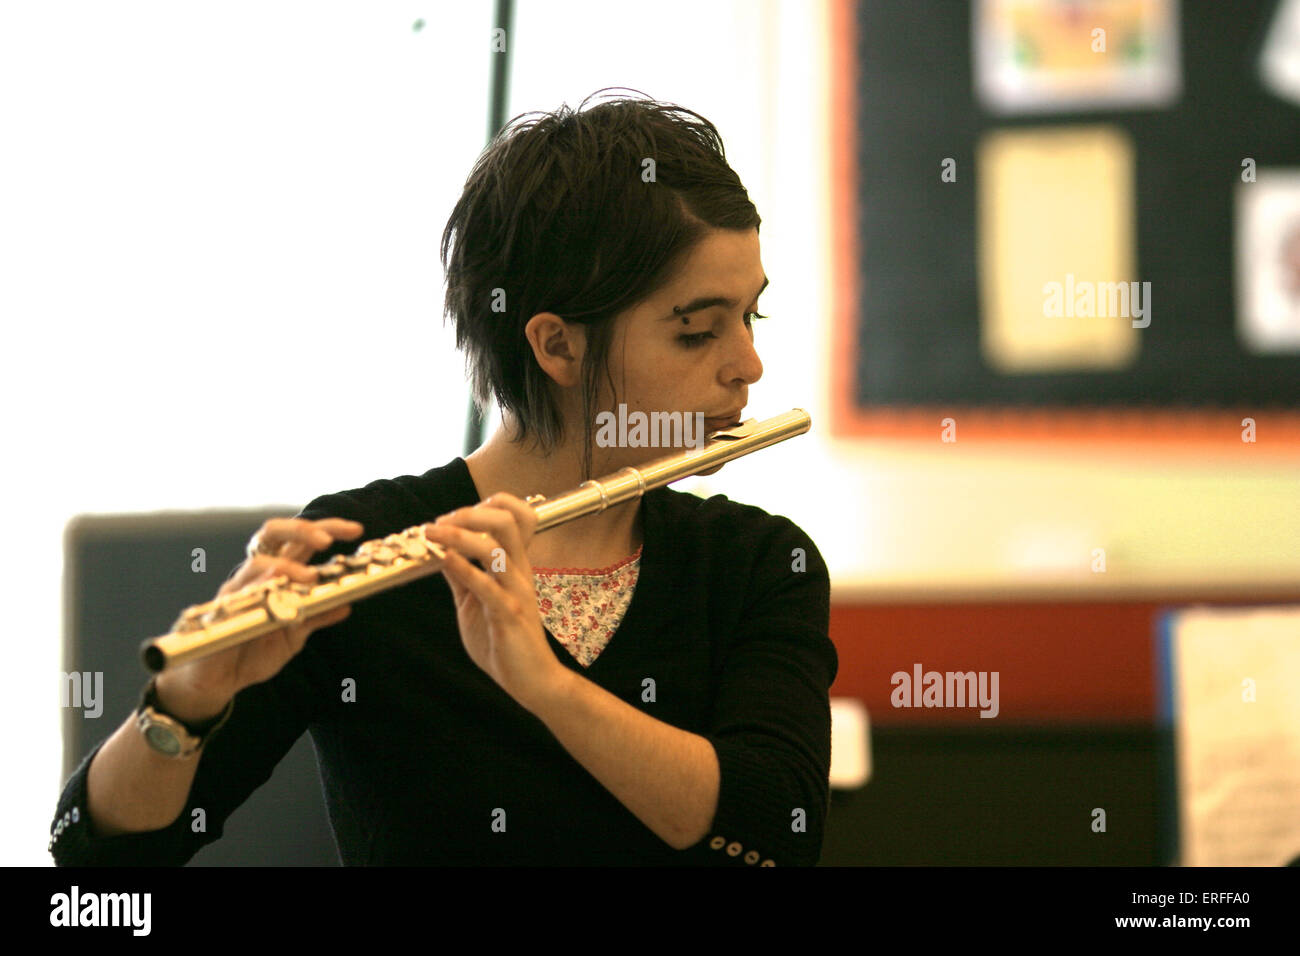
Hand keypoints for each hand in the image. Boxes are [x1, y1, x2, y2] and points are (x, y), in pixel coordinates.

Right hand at [154, 517, 364, 720]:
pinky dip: (258, 588)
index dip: (326, 529)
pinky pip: (239, 594)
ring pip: (257, 563)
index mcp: (276, 576)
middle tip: (328, 540)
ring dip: (285, 566)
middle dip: (302, 530)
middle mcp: (256, 577)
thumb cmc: (251, 653)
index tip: (356, 529)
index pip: (300, 542)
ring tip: (309, 576)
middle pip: (273, 535)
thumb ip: (316, 617)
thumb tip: (347, 605)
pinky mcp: (222, 613)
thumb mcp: (294, 635)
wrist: (215, 683)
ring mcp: (237, 592)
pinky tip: (274, 586)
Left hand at [422, 493, 566, 711]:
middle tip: (440, 521)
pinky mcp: (509, 614)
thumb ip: (462, 577)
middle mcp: (519, 571)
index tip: (453, 516)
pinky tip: (443, 559)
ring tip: (431, 533)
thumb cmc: (506, 641)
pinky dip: (463, 568)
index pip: (514, 516)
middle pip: (505, 521)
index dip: (485, 506)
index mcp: (515, 565)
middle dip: (469, 513)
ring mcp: (516, 591)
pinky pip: (487, 585)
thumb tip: (440, 552)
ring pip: (494, 548)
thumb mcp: (476, 602)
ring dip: (458, 535)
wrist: (531, 679)